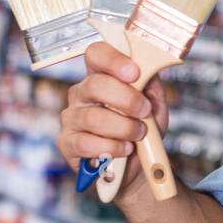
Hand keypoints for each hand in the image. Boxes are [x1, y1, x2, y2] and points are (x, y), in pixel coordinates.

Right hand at [57, 40, 169, 194]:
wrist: (138, 168)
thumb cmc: (143, 132)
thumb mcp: (155, 105)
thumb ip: (151, 85)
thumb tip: (151, 65)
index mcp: (102, 77)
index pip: (96, 54)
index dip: (113, 60)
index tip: (134, 72)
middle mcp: (82, 94)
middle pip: (96, 85)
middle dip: (127, 99)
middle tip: (144, 111)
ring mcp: (71, 118)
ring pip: (94, 117)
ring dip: (124, 128)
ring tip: (138, 135)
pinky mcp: (67, 143)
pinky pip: (87, 143)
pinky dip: (112, 148)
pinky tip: (124, 150)